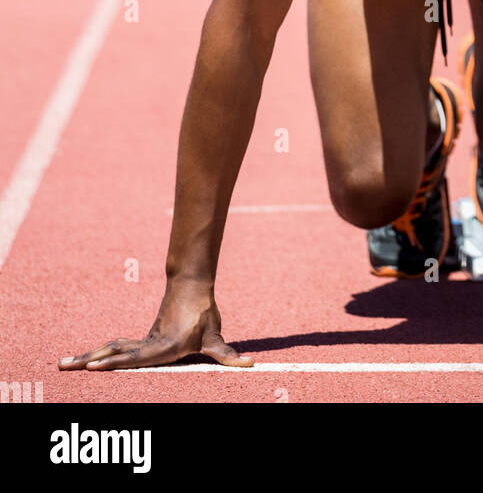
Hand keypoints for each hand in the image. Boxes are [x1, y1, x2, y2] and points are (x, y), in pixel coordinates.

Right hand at [58, 283, 253, 370]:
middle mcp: (147, 344)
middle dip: (87, 360)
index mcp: (162, 347)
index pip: (134, 358)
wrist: (192, 286)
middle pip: (112, 352)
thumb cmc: (203, 314)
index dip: (113, 363)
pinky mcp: (141, 340)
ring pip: (109, 348)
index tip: (93, 365)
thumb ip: (228, 354)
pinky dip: (98, 353)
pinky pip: (115, 348)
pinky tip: (85, 359)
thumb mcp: (215, 337)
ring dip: (87, 356)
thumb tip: (249, 365)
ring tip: (63, 363)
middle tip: (62, 365)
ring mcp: (141, 341)